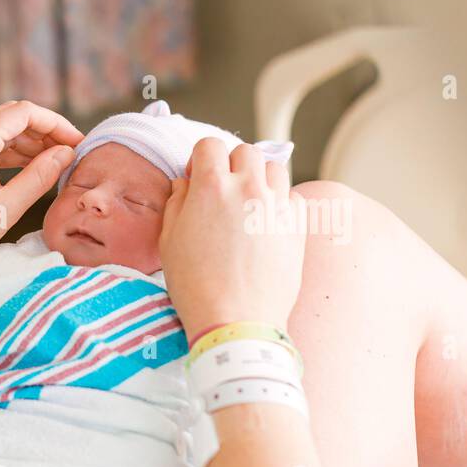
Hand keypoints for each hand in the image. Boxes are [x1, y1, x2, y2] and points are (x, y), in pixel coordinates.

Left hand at [0, 100, 82, 297]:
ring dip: (26, 142)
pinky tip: (28, 167)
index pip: (23, 112)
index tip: (76, 142)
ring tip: (53, 163)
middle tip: (68, 153)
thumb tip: (65, 154)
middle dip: (43, 132)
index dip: (55, 124)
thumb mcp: (6, 209)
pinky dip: (7, 151)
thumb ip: (40, 176)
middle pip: (11, 116)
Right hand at [158, 138, 305, 337]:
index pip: (209, 145)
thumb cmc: (197, 286)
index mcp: (211, 187)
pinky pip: (292, 197)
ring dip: (259, 177)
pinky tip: (266, 223)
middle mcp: (248, 188)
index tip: (197, 177)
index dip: (200, 159)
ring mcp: (277, 205)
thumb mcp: (169, 243)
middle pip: (246, 152)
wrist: (236, 320)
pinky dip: (280, 202)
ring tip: (247, 203)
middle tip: (222, 189)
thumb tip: (185, 184)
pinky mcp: (297, 226)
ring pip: (274, 168)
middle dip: (231, 164)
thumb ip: (176, 204)